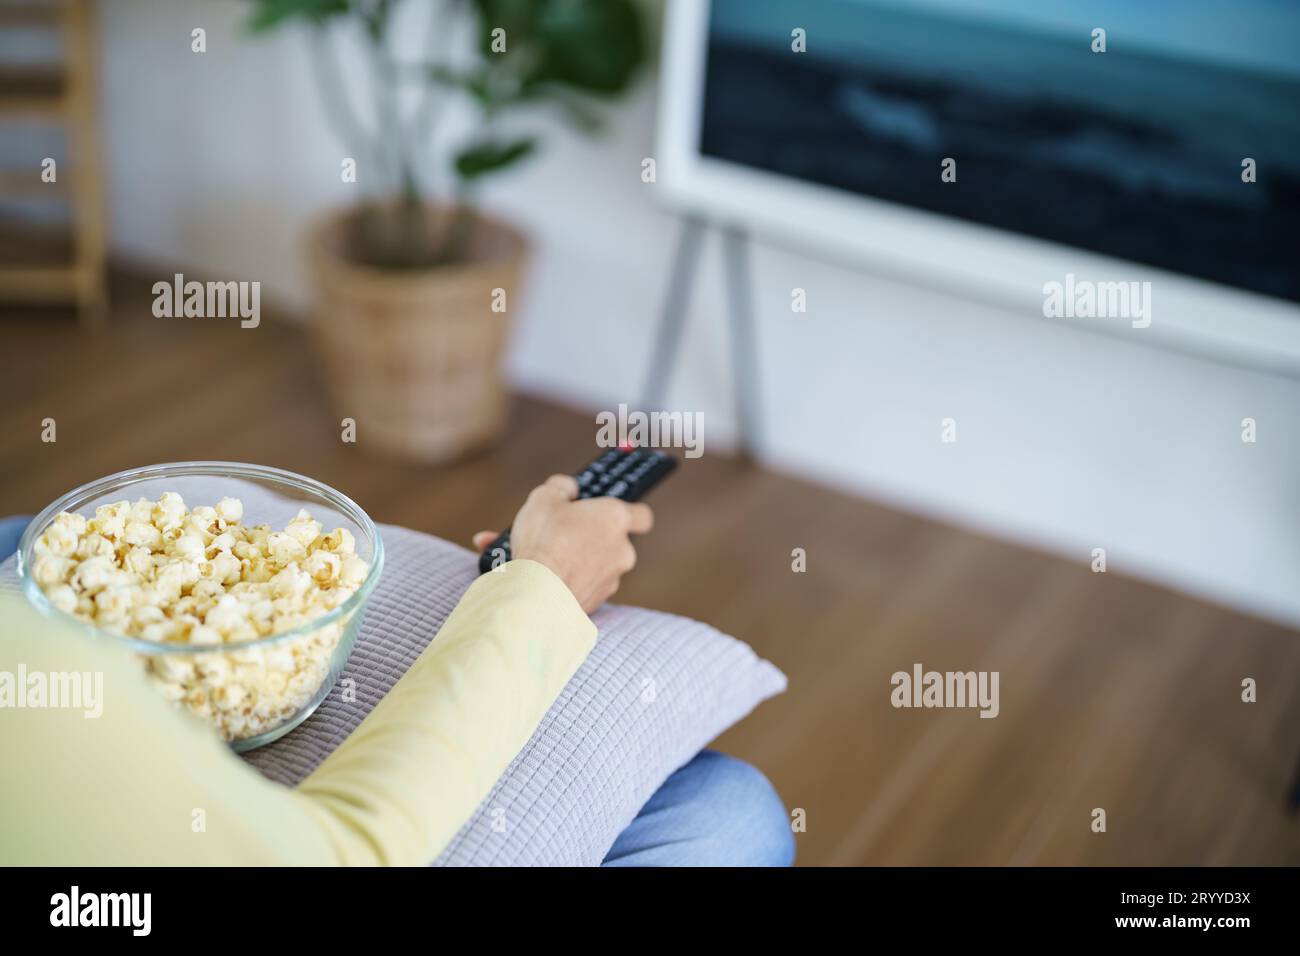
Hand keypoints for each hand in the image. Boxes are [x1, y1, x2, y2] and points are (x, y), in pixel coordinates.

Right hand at [472, 474, 653, 613]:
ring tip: (555, 559)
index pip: (642, 515)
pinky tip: (554, 579)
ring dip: (586, 562)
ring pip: (604, 565)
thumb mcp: (543, 499)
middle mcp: (623, 549)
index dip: (629, 513)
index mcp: (615, 518)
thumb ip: (560, 487)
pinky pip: (592, 585)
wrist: (537, 594)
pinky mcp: (601, 599)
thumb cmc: (544, 544)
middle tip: (569, 535)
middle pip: (617, 541)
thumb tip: (567, 488)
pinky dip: (578, 581)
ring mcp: (614, 577)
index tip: (609, 514)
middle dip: (596, 539)